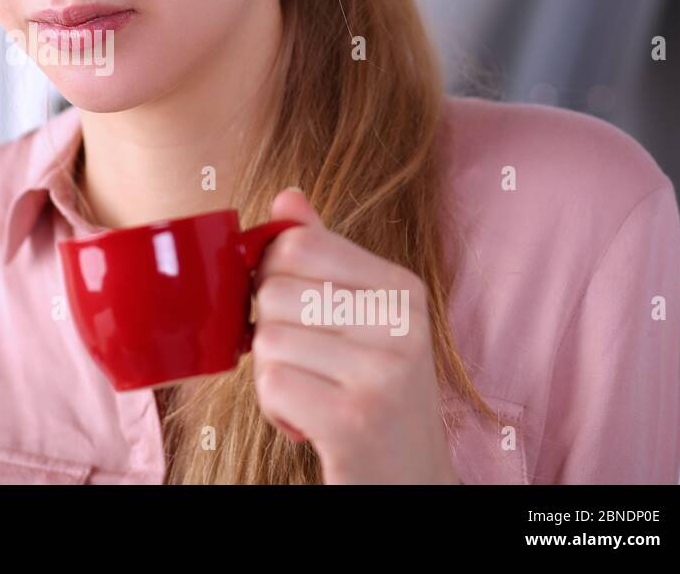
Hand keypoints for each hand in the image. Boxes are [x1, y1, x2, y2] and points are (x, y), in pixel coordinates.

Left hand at [249, 187, 459, 483]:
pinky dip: (275, 409)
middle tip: (307, 367)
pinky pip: (272, 384)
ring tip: (312, 396)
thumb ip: (323, 258)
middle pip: (274, 291)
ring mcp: (384, 371)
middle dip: (270, 334)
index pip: (297, 243)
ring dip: (272, 378)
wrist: (411, 482)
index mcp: (401, 289)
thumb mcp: (360, 322)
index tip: (291, 314)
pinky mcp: (356, 419)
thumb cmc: (373, 397)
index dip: (270, 276)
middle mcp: (402, 323)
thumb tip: (287, 197)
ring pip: (268, 340)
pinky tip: (308, 424)